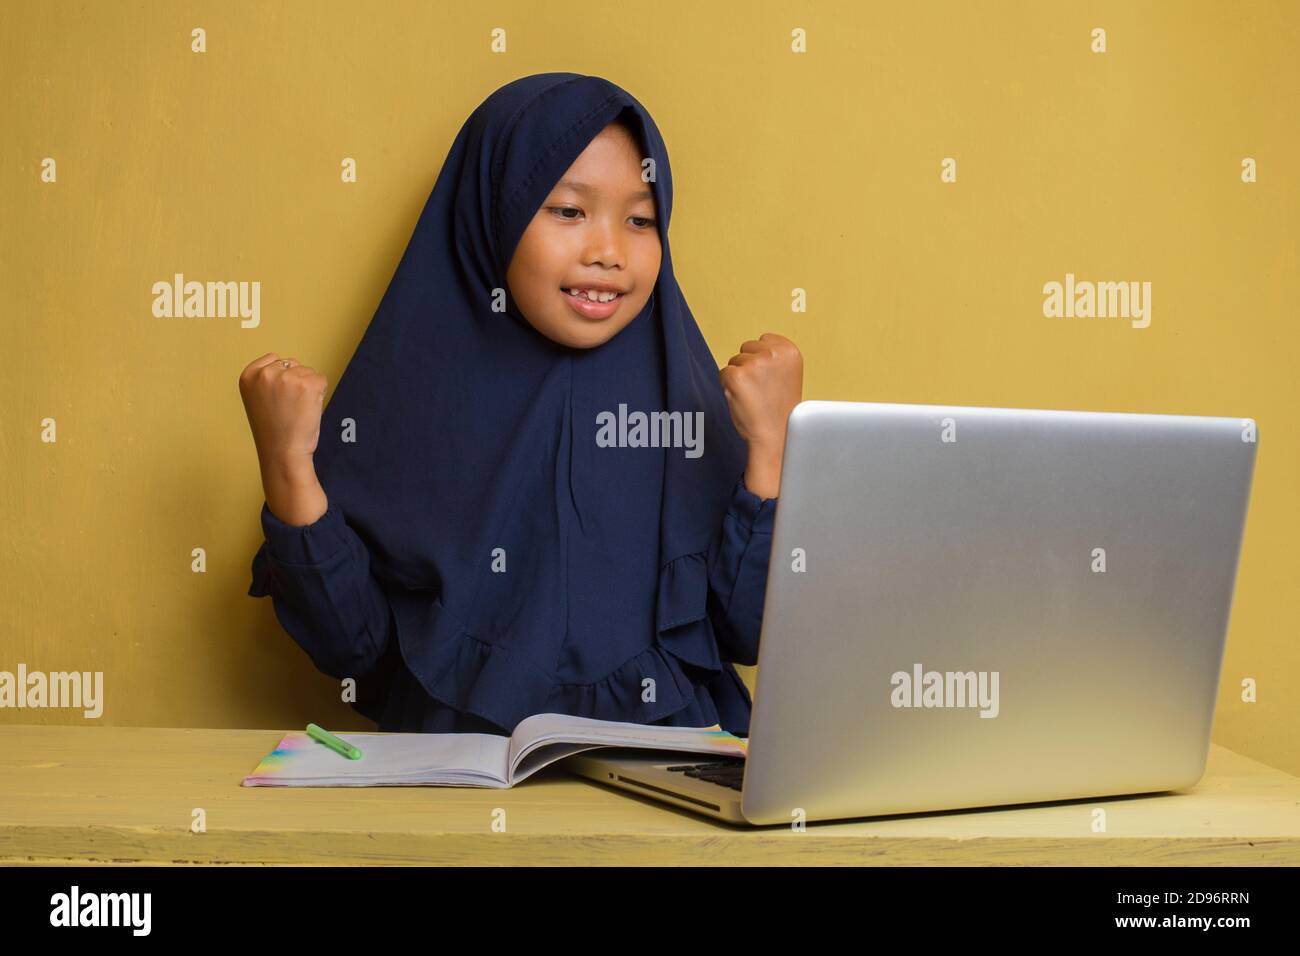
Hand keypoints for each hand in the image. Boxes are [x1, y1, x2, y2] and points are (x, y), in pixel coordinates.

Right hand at [238, 353, 327, 471]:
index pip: (274, 359)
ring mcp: (286, 377)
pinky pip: (321, 379)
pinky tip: (308, 408)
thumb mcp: (258, 398)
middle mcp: (265, 373)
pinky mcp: (307, 384)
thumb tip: (290, 367)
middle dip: (295, 381)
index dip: (282, 378)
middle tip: (289, 406)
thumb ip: (268, 381)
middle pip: (292, 364)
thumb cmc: (273, 431)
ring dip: (308, 387)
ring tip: (298, 409)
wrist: (282, 452)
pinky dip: (320, 393)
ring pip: (307, 371)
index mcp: (248, 375)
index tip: (278, 398)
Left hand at [719, 333, 802, 497]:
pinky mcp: (736, 376)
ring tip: (755, 396)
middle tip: (762, 390)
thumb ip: (775, 358)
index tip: (771, 378)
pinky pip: (723, 374)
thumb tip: (754, 348)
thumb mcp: (787, 375)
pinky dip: (728, 387)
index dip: (763, 359)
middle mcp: (774, 354)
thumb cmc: (780, 411)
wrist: (776, 437)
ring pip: (734, 361)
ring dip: (740, 377)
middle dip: (749, 366)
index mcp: (791, 351)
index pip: (765, 339)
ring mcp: (755, 364)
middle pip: (747, 347)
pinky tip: (744, 400)